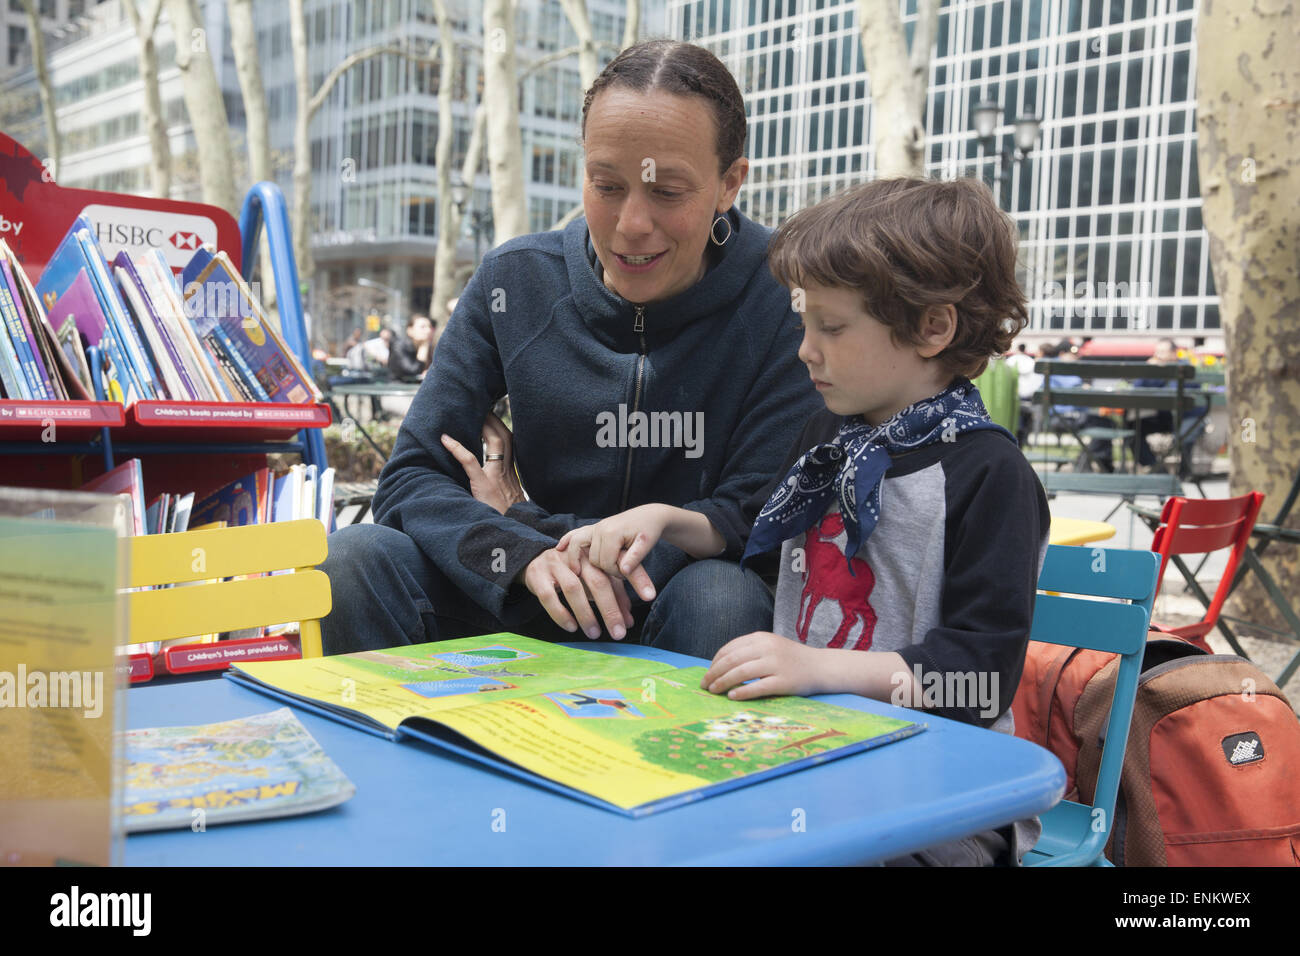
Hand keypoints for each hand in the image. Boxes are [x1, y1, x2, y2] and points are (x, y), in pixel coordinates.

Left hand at [441, 411, 524, 514]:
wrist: (515, 534)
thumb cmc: (509, 523)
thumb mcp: (512, 506)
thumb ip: (505, 494)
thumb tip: (497, 491)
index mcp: (513, 476)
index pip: (512, 445)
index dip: (502, 430)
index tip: (493, 419)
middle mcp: (507, 473)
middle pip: (506, 438)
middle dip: (495, 420)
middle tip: (483, 408)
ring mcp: (496, 477)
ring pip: (495, 443)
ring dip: (484, 426)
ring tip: (471, 414)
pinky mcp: (484, 485)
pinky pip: (471, 462)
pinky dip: (458, 449)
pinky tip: (446, 439)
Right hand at [521, 547, 633, 639]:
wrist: (534, 559)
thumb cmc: (573, 571)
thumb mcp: (595, 579)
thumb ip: (614, 595)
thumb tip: (629, 621)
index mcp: (596, 553)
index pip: (619, 564)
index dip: (637, 578)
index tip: (650, 596)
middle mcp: (577, 556)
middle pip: (598, 581)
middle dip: (610, 609)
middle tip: (619, 632)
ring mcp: (556, 565)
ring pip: (573, 589)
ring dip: (586, 614)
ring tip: (595, 634)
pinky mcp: (538, 576)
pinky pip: (549, 597)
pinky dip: (561, 614)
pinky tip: (572, 627)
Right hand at [555, 504, 665, 601]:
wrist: (649, 515)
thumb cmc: (649, 531)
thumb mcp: (646, 545)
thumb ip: (635, 558)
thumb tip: (623, 571)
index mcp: (612, 532)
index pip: (605, 562)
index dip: (615, 572)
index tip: (626, 574)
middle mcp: (599, 528)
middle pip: (591, 559)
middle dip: (602, 569)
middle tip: (616, 573)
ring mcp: (594, 527)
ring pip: (579, 549)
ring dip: (579, 560)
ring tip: (578, 573)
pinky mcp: (593, 528)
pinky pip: (575, 534)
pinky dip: (566, 541)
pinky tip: (559, 549)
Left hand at [700, 632, 827, 699]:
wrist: (821, 667)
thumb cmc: (792, 658)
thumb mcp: (770, 646)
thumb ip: (749, 651)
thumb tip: (719, 666)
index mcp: (761, 637)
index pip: (729, 649)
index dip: (714, 662)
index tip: (707, 673)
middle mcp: (767, 648)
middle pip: (732, 660)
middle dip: (714, 674)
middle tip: (704, 685)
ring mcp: (776, 664)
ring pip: (741, 673)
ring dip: (723, 683)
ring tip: (714, 691)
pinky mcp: (784, 681)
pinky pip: (758, 687)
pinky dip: (742, 692)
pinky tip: (732, 697)